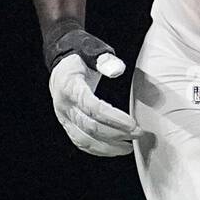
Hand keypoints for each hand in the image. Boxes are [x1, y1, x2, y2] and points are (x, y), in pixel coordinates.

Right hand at [48, 29, 141, 156]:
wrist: (61, 65)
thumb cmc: (80, 57)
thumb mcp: (91, 50)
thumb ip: (104, 59)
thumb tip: (117, 70)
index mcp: (69, 86)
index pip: (92, 107)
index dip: (113, 118)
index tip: (133, 124)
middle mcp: (63, 105)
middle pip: (90, 127)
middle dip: (117, 133)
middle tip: (138, 133)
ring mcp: (63, 117)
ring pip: (85, 140)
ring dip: (109, 147)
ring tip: (129, 146)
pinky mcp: (66, 125)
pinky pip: (81, 143)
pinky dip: (99, 149)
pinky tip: (115, 149)